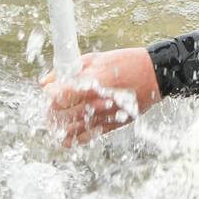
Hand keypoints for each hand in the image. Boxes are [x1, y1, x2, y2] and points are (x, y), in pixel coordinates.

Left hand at [40, 48, 161, 146]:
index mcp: (91, 83)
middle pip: (59, 115)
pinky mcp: (109, 126)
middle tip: (51, 103)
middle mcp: (96, 103)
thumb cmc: (125, 63)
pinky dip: (69, 138)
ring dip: (57, 125)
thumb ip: (68, 70)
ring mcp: (102, 117)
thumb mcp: (96, 59)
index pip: (57, 97)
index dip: (49, 94)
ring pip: (67, 130)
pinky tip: (66, 130)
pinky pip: (82, 139)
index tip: (50, 89)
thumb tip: (45, 82)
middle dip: (50, 109)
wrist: (153, 76)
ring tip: (56, 117)